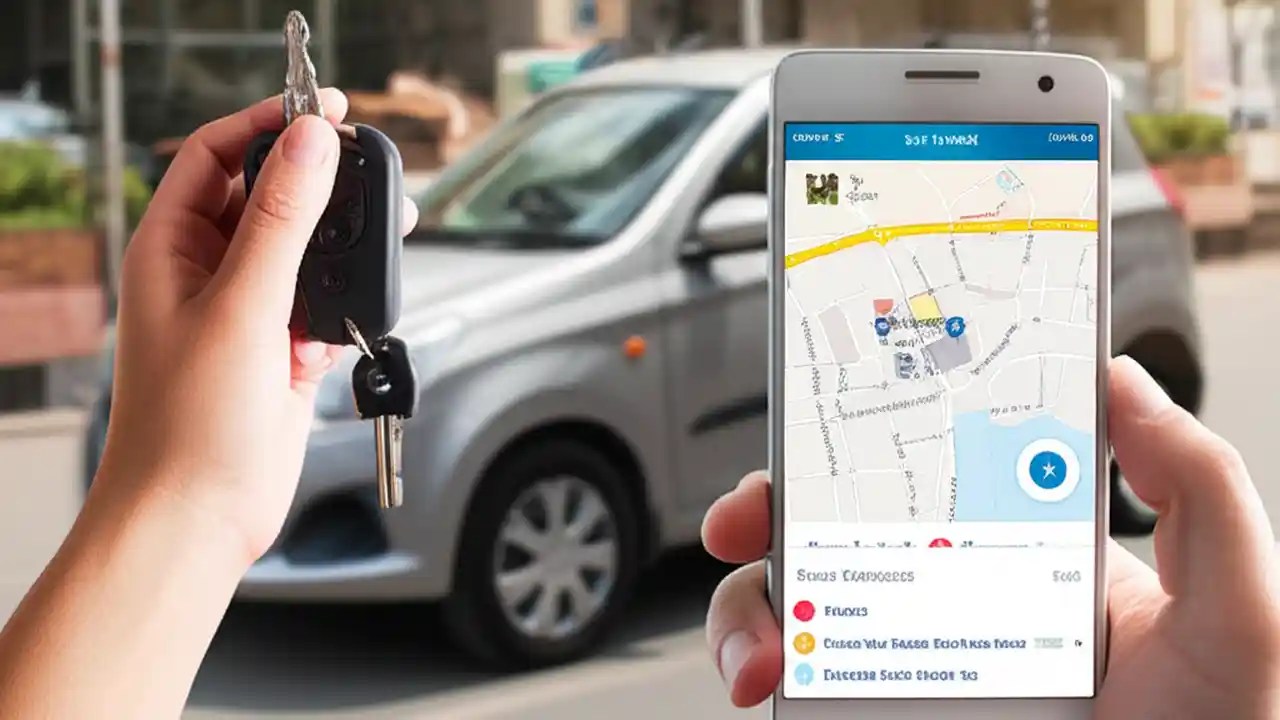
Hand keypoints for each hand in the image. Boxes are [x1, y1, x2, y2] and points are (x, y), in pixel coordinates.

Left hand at [92, 91, 417, 566]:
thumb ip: (282, 220)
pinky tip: (339, 334)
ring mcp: (246, 311)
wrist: (199, 517)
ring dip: (340, 252)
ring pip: (305, 253)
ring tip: (380, 244)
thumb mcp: (242, 305)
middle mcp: (206, 272)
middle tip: (368, 173)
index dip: (268, 125)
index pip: (217, 154)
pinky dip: (341, 311)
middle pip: (269, 196)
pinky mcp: (280, 350)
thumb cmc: (190, 425)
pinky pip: (321, 305)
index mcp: (171, 247)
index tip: (323, 111)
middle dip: (319, 186)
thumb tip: (309, 143)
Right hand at [703, 357, 1279, 715]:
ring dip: (751, 607)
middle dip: (770, 511)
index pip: (933, 468)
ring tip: (764, 650)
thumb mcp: (1233, 607)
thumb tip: (1121, 376)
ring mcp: (913, 662)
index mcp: (1027, 550)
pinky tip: (768, 682)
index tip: (823, 417)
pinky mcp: (877, 710)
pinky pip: (801, 680)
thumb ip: (1200, 486)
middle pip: (838, 528)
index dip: (866, 435)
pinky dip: (757, 666)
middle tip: (743, 520)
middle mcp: (955, 598)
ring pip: (801, 604)